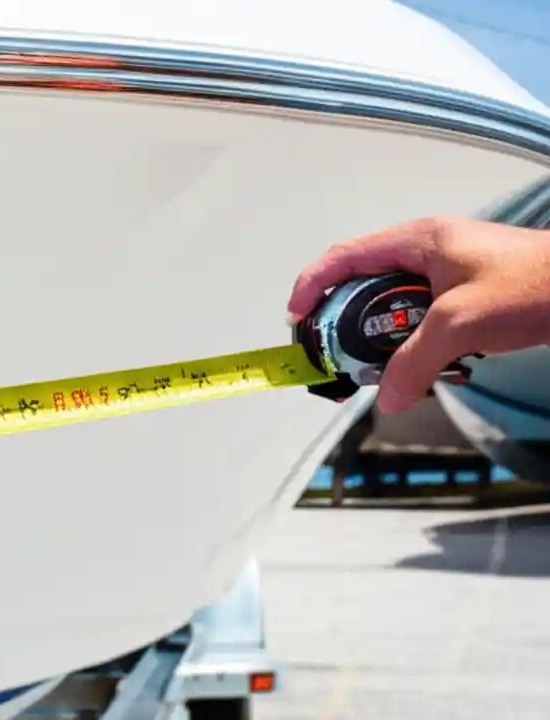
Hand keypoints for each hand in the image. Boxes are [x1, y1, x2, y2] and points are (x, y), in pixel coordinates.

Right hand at [288, 217, 549, 412]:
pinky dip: (411, 342)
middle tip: (332, 354)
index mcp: (417, 241)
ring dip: (380, 337)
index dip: (313, 286)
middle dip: (343, 321)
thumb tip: (385, 397)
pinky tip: (419, 365)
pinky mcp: (467, 295)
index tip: (297, 318)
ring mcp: (448, 273)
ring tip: (375, 367)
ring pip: (393, 305)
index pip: (345, 257)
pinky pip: (421, 318)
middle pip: (364, 284)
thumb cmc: (534, 285)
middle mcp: (427, 251)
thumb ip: (414, 361)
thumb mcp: (461, 325)